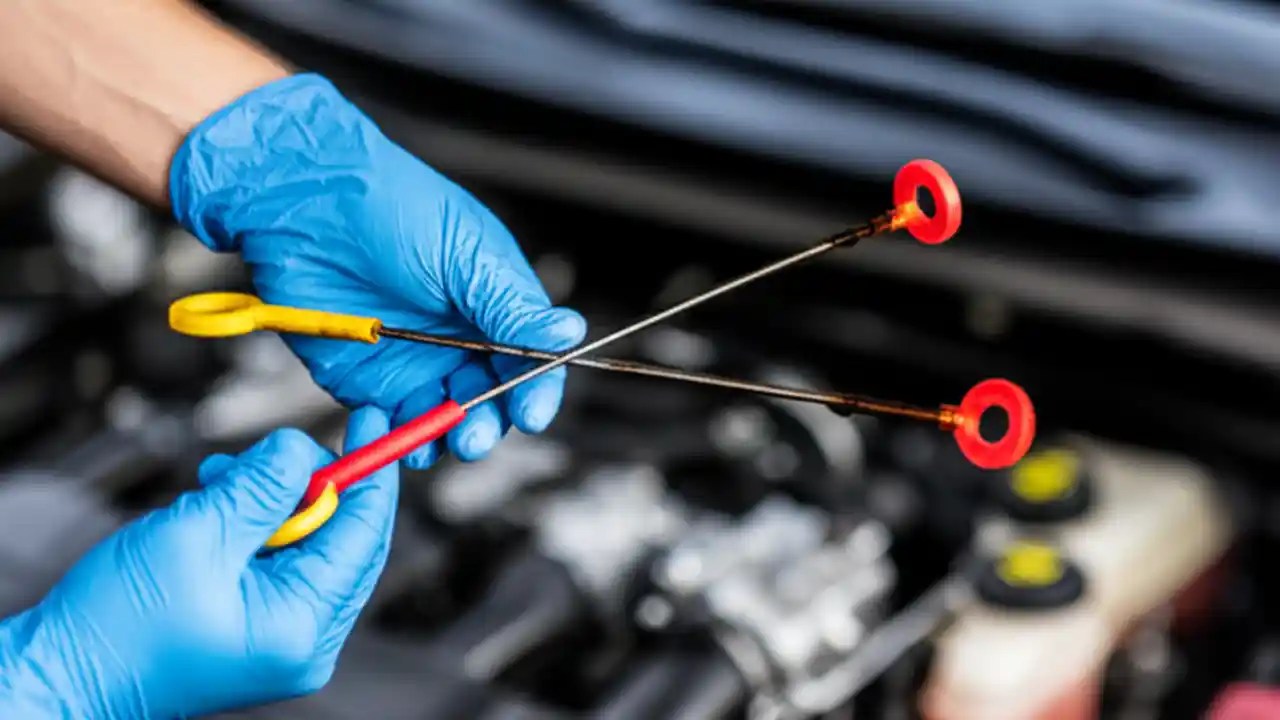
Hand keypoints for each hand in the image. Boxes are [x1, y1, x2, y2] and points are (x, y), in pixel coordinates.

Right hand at [0, 408, 396, 718]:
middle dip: (310, 483)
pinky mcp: (256, 625)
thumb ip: (261, 486)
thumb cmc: (117, 623)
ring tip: (218, 482)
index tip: (373, 422)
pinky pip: (275, 559)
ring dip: (268, 500)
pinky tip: (212, 505)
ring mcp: (282, 636)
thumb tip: (303, 447)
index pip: (365, 535)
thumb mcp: (197, 534)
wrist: (60, 672)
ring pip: (304, 541)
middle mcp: (304, 638)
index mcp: (303, 626)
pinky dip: (250, 523)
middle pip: (341, 537)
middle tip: (284, 447)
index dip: (370, 473)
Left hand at [170, 74, 586, 468]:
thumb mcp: (468, 256)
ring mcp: (415, 364)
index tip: (530, 413)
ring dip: (449, 438)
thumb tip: (569, 332)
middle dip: (490, 424)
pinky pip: (393, 424)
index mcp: (493, 307)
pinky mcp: (368, 381)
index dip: (536, 391)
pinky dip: (401, 440)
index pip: (531, 363)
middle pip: (491, 401)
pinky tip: (402, 438)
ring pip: (446, 420)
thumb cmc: (392, 207)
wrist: (308, 203)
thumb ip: (513, 307)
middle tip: (477, 435)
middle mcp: (459, 342)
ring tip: (443, 442)